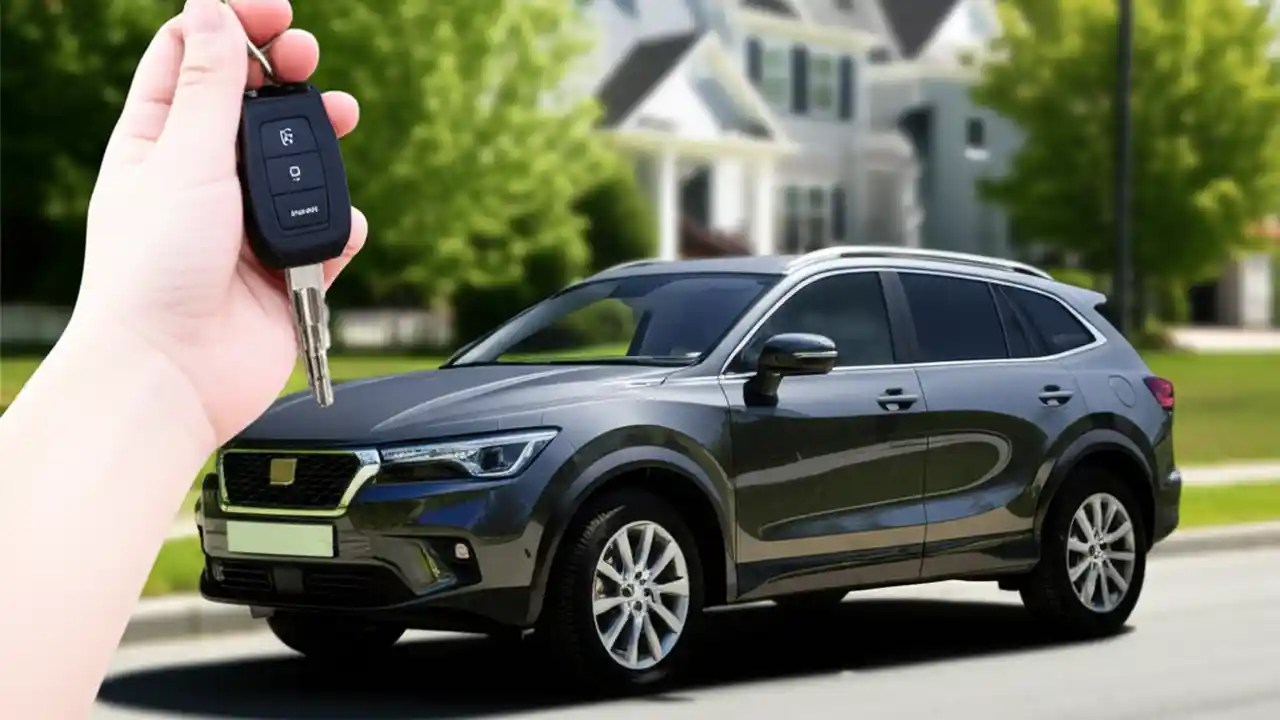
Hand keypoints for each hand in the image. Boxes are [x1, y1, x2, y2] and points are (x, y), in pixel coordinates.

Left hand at [73, 0, 364, 444]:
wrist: (174, 375)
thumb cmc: (154, 272)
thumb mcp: (182, 158)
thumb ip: (209, 85)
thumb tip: (213, 9)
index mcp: (158, 143)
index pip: (193, 60)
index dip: (233, 25)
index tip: (278, 14)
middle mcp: (202, 179)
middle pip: (254, 107)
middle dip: (287, 79)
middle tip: (309, 63)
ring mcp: (245, 226)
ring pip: (299, 168)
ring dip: (322, 149)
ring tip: (338, 131)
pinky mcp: (284, 272)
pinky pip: (327, 236)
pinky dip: (340, 227)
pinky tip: (339, 229)